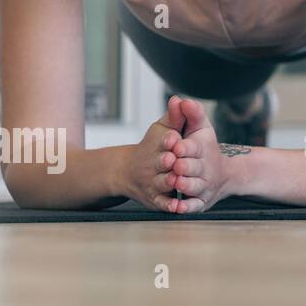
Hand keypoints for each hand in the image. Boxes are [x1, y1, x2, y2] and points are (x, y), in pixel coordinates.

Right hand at [120, 96, 187, 211]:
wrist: (127, 172)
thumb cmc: (151, 147)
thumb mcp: (162, 129)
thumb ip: (175, 117)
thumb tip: (178, 98)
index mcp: (158, 147)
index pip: (164, 141)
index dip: (168, 139)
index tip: (173, 137)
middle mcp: (153, 165)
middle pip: (160, 162)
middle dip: (165, 160)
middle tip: (173, 159)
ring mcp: (153, 183)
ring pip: (161, 183)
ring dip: (167, 182)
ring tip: (174, 180)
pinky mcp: (156, 199)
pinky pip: (162, 203)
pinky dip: (169, 206)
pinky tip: (177, 207)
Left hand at [157, 97, 241, 213]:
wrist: (224, 175)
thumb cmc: (204, 149)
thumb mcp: (199, 129)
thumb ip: (190, 114)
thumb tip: (179, 99)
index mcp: (203, 149)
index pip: (194, 147)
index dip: (184, 146)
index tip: (176, 145)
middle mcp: (205, 168)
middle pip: (194, 167)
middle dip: (185, 166)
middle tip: (175, 165)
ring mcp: (203, 186)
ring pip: (193, 187)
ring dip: (185, 185)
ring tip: (176, 182)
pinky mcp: (199, 202)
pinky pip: (193, 206)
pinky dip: (185, 208)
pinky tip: (176, 208)